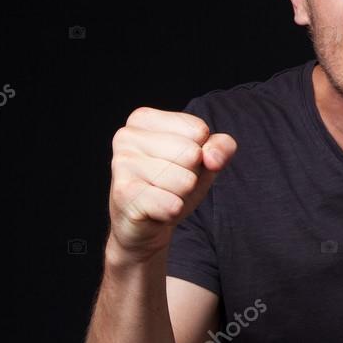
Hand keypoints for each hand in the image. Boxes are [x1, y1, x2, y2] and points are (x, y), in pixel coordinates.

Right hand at [108, 107, 236, 261]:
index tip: (179, 163)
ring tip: (162, 195)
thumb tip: (212, 157)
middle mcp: (127, 136)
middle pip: (192, 153)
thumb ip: (221, 147)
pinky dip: (173, 212)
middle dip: (191, 175)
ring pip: (185, 181)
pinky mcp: (123, 193)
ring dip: (181, 195)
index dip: (201, 154)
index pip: (198, 130)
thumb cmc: (173, 184)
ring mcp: (122, 163)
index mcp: (144, 119)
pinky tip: (156, 211)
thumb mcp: (204, 161)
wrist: (146, 224)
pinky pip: (172, 204)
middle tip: (170, 183)